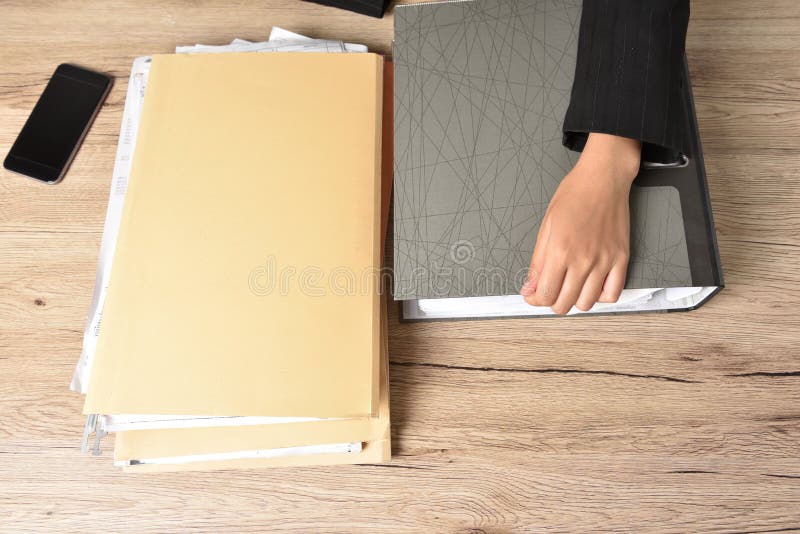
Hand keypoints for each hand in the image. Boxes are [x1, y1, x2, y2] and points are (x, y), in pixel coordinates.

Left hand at [520, 133, 641, 314]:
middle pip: (564, 304)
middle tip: (550, 290)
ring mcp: (605, 261)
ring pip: (587, 303)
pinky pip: (613, 293)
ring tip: (570, 287)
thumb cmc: (574, 195)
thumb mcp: (546, 226)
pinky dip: (601, 296)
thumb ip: (538, 261)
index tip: (533, 295)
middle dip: (552, 302)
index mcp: (560, 251)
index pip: (545, 295)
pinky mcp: (621, 259)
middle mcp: (583, 260)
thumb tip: (529, 287)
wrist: (603, 179)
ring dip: (575, 300)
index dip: (535, 300)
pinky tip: (592, 285)